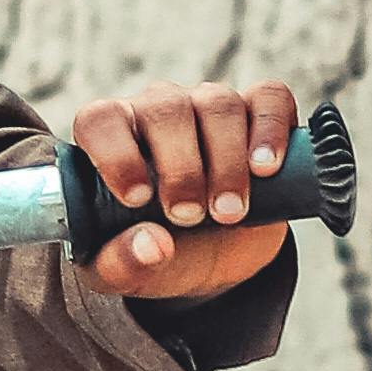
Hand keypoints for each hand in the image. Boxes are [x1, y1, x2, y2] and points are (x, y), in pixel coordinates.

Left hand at [70, 72, 297, 300]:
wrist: (213, 255)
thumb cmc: (157, 252)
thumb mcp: (129, 273)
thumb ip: (123, 265)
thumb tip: (152, 245)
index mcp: (111, 139)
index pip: (100, 120)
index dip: (116, 154)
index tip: (137, 199)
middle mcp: (156, 111)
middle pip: (166, 109)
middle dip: (181, 168)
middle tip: (190, 216)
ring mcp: (207, 105)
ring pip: (218, 104)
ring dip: (226, 160)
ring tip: (229, 211)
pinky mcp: (256, 111)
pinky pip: (268, 98)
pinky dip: (271, 127)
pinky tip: (266, 168)